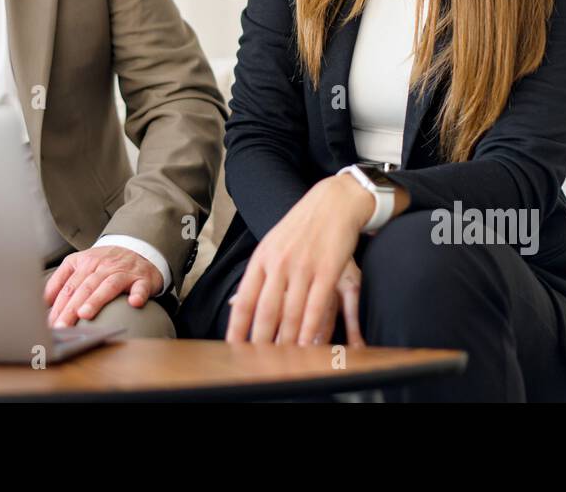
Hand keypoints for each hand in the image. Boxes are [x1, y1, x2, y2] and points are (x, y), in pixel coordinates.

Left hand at [44, 246, 162, 326]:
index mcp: (86, 262)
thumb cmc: (106, 262)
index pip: (68, 286)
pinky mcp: (143, 279)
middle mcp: (103, 266)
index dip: (57, 306)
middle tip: (60, 326)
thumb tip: (43, 301)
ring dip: (96, 299)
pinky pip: (141, 287)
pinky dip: (138, 294)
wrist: (139, 249)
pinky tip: (134, 303)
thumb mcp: (81, 263)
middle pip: (84, 287)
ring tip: (84, 314)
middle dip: (70, 308)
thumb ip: (61, 279)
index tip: (48, 324)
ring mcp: (123, 272)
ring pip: (108, 285)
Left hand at [226, 173, 374, 344]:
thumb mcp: (271, 245)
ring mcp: (303, 267)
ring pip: (291, 312)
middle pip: (266, 311)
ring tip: (282, 360)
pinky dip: (311, 329)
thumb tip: (235, 304)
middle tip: (257, 362)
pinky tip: (308, 344)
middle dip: (260, 341)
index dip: (238, 326)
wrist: (332, 203)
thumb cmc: (300, 228)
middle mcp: (279, 264)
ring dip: (287, 340)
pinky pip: (316, 306)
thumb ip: (257, 275)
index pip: (245, 299)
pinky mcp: (327, 270)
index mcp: (262, 258)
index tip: (233, 347)